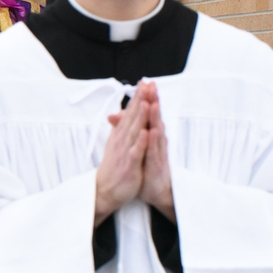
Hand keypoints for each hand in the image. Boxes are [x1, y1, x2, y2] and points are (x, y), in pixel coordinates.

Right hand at [94, 87, 150, 225]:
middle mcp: (121, 140)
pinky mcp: (129, 165)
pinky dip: (140, 142)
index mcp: (120, 135)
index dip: (137, 97)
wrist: (104, 190)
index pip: (130, 112)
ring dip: (140, 116)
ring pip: (134, 131)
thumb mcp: (115, 145)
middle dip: (139, 100)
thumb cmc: (113, 167)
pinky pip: (135, 152)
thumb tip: (117, 114)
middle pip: (132, 117)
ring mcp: (125, 152)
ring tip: (146, 101)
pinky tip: (146, 132)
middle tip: (146, 84)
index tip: (144, 82)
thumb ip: (119, 129)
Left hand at [138, 83, 174, 221]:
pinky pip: (154, 152)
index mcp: (150, 136)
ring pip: (157, 132)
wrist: (156, 190)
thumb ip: (128, 129)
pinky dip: (152, 142)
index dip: (146, 98)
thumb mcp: (135, 145)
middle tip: (153, 85)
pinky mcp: (156, 165)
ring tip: (154, 103)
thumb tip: (115, 115)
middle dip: (154, 101)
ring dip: (155, 118)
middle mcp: (156, 141)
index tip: (144, 82)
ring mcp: (158, 152)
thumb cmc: (146, 166)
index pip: (148, 114)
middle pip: (155, 118)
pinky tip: (152, 131)